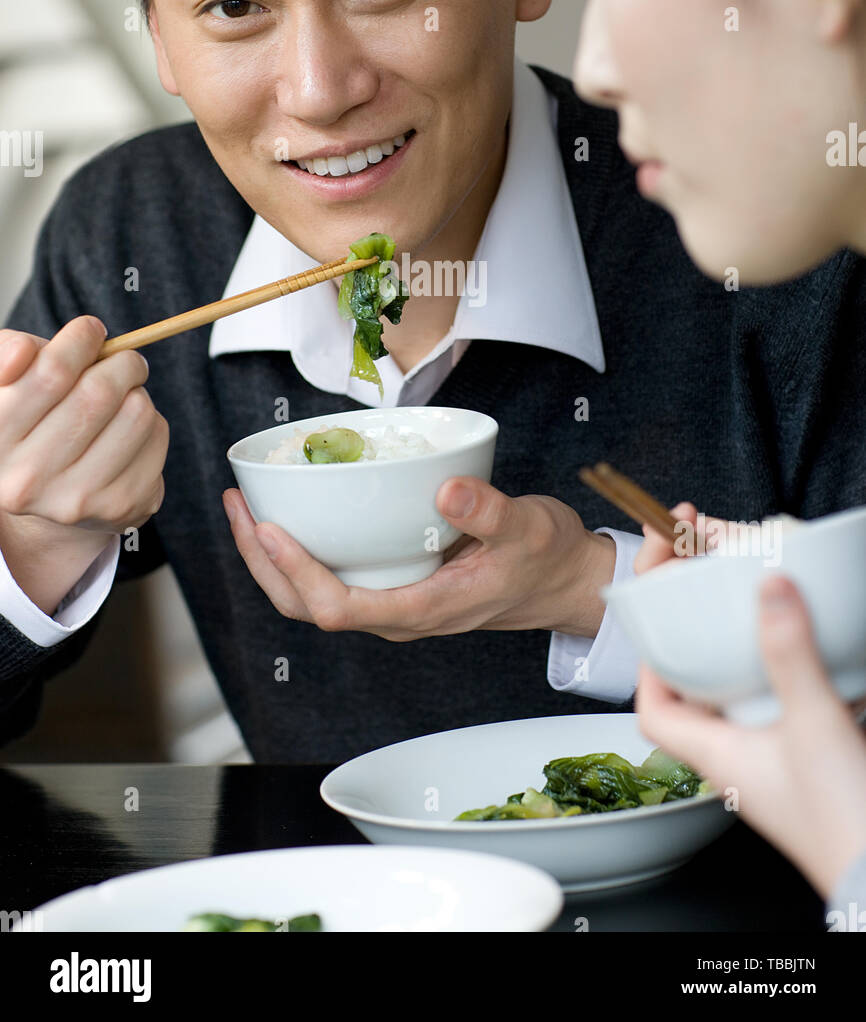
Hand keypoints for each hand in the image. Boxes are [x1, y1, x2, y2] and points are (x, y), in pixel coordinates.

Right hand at [0, 316, 168, 533]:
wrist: (54, 490)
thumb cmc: (33, 416)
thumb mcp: (10, 382)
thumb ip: (10, 354)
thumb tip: (22, 354)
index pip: (51, 372)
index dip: (80, 339)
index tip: (90, 331)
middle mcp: (27, 479)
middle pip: (98, 393)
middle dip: (121, 362)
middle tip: (124, 360)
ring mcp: (75, 499)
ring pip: (137, 412)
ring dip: (137, 392)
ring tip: (123, 398)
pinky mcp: (120, 506)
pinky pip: (157, 436)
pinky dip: (151, 422)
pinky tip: (128, 432)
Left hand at [223, 476, 614, 641]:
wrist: (563, 580)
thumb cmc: (545, 559)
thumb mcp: (527, 527)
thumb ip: (489, 512)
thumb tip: (446, 491)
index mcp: (423, 609)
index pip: (338, 608)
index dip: (294, 572)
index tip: (268, 528)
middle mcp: (398, 612)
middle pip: (307, 607)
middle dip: (263, 562)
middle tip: (238, 506)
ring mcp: (393, 601)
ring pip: (313, 596)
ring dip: (272, 559)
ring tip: (246, 508)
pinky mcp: (394, 583)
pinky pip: (332, 578)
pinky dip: (300, 551)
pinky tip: (293, 514)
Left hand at [635, 557, 865, 899]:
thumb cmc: (840, 824)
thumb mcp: (813, 724)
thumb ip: (790, 655)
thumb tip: (769, 590)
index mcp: (717, 756)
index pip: (654, 713)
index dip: (647, 670)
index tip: (658, 629)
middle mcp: (738, 762)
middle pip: (698, 703)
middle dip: (702, 656)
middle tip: (711, 615)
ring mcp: (773, 768)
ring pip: (744, 708)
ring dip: (748, 668)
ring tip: (760, 628)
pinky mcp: (807, 769)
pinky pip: (785, 718)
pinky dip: (792, 686)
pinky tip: (820, 664)